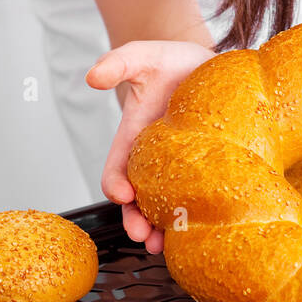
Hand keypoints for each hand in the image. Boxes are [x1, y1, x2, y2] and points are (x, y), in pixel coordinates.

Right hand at [87, 40, 216, 251]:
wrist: (206, 64)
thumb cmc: (171, 61)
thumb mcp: (144, 56)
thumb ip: (118, 62)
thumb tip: (94, 76)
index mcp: (135, 138)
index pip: (116, 168)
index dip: (115, 184)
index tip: (123, 193)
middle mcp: (153, 158)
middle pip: (138, 198)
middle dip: (136, 219)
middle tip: (144, 236)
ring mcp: (179, 166)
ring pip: (164, 205)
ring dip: (161, 227)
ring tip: (165, 245)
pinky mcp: (204, 167)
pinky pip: (196, 196)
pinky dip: (193, 214)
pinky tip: (201, 227)